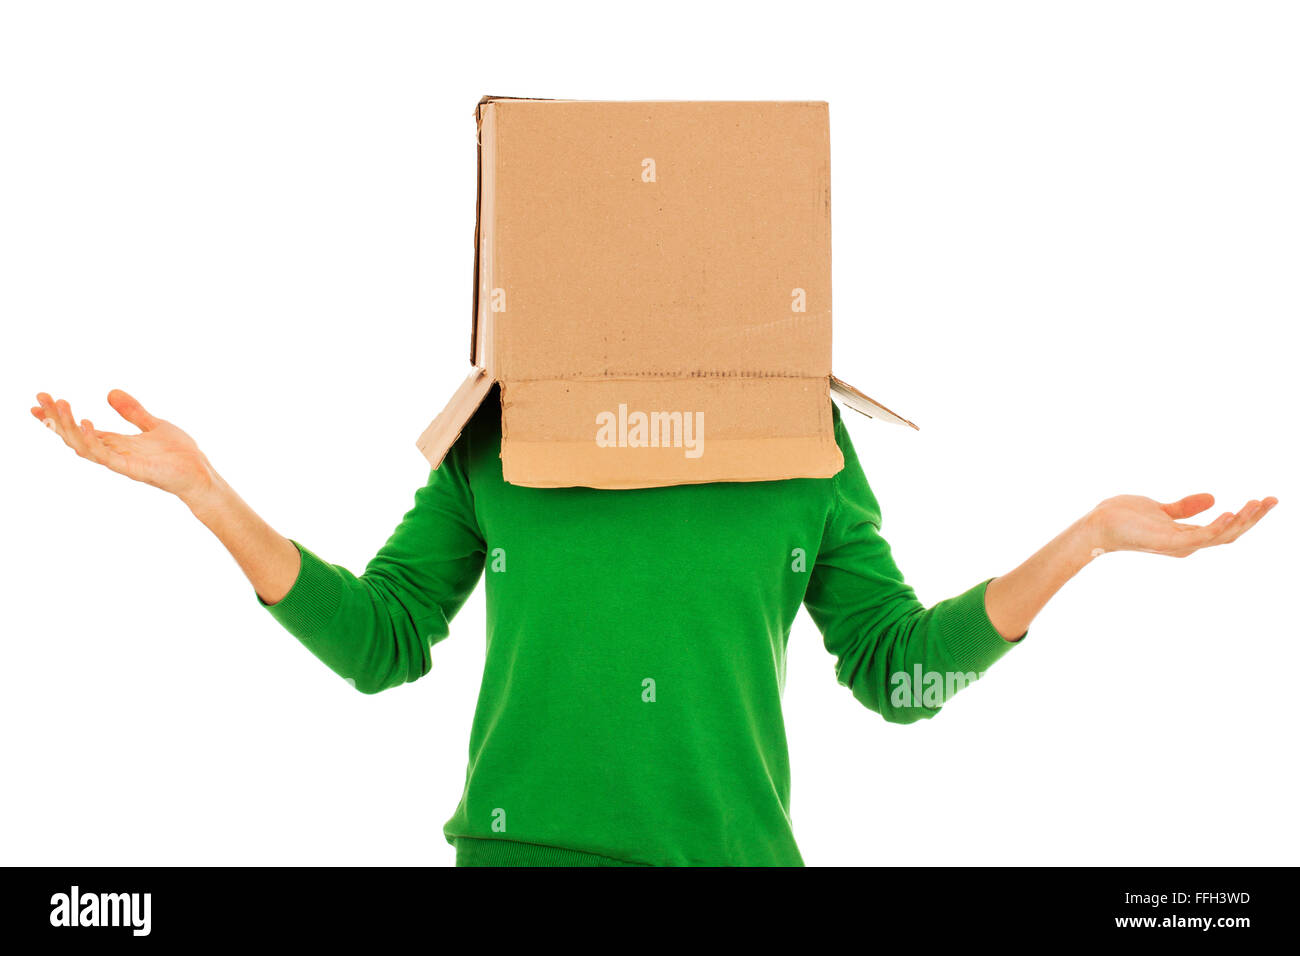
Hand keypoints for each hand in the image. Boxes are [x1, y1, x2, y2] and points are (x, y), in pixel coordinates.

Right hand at [32, 390, 220, 506]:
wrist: (200, 474)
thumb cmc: (179, 455)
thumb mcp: (154, 425)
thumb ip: (133, 411)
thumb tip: (110, 392)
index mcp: (116, 443)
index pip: (79, 429)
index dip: (58, 417)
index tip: (39, 402)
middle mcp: (113, 453)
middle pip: (74, 436)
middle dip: (55, 418)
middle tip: (40, 398)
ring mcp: (120, 462)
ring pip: (83, 446)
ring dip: (68, 426)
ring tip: (59, 405)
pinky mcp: (131, 468)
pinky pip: (105, 456)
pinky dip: (92, 440)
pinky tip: (85, 423)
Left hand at [1086, 493, 1276, 557]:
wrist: (1097, 524)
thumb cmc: (1123, 518)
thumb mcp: (1162, 509)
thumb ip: (1185, 507)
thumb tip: (1214, 497)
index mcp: (1187, 537)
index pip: (1226, 529)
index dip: (1248, 516)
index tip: (1267, 500)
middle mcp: (1187, 545)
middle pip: (1230, 535)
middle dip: (1253, 519)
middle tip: (1273, 500)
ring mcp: (1178, 545)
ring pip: (1219, 537)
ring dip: (1241, 521)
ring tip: (1256, 503)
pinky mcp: (1167, 542)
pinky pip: (1198, 538)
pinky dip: (1216, 528)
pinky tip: (1229, 511)